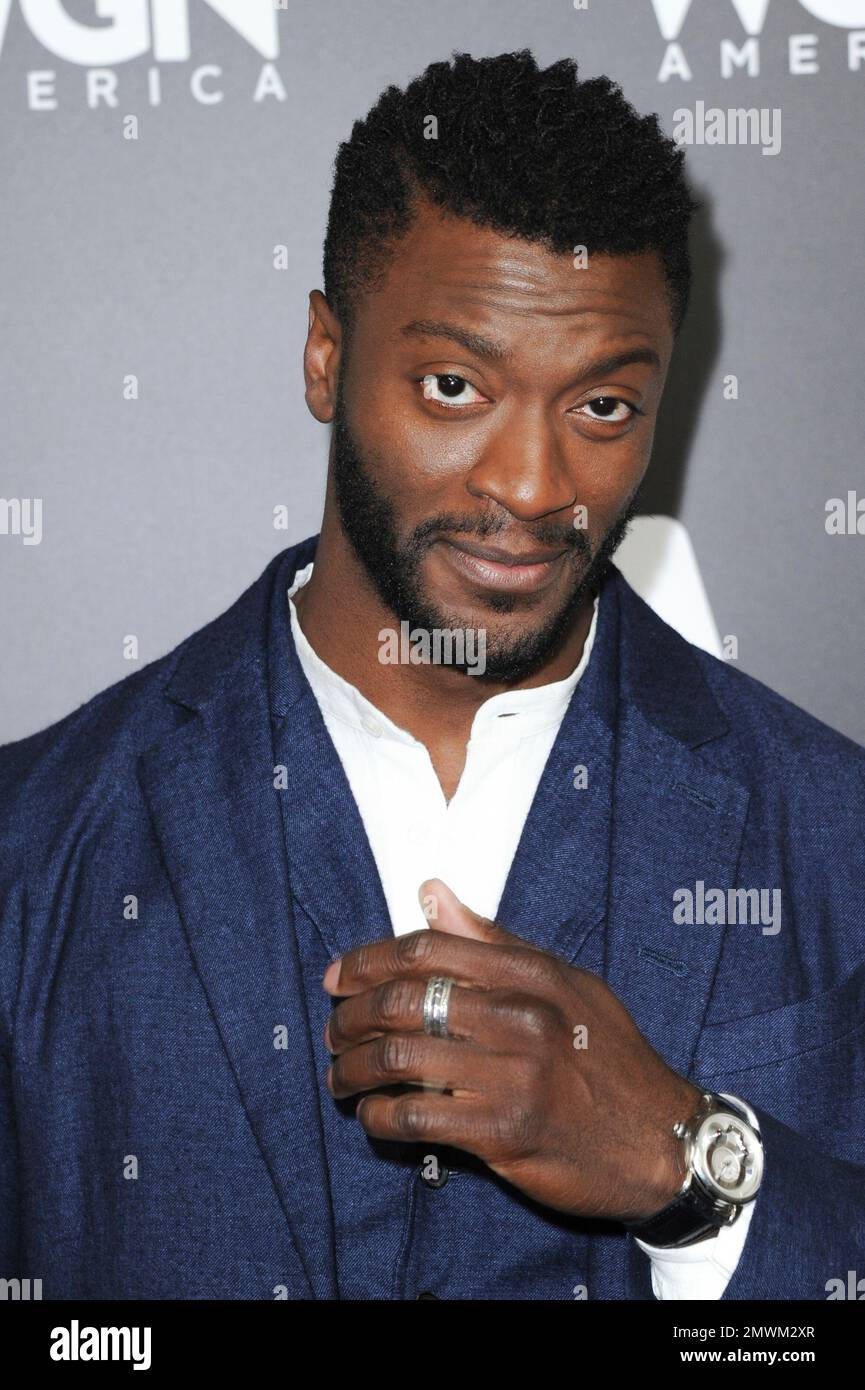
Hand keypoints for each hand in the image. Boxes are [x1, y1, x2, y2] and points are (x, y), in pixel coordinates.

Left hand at [322, 878, 701, 1221]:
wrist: (663, 1140)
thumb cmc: (608, 1055)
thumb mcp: (566, 983)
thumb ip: (493, 941)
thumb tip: (430, 890)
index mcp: (531, 973)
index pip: (426, 949)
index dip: (367, 959)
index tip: (336, 976)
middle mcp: (520, 1016)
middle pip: (401, 1002)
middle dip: (349, 1016)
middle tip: (333, 1032)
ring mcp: (512, 1076)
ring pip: (397, 1060)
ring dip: (351, 1069)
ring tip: (340, 1077)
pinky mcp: (504, 1134)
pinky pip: (414, 1118)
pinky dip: (378, 1117)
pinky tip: (373, 1117)